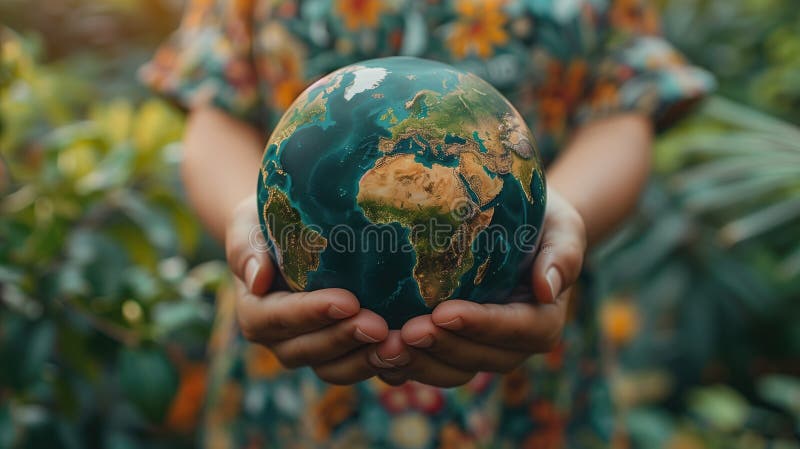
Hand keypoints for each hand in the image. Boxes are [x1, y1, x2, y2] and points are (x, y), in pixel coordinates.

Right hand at [226, 194, 388, 383]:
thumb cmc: (268, 222)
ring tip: (400, 345)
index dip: (311, 314)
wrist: (293, 230)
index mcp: (255, 311)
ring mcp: (312, 349)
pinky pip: (359, 368)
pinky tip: (410, 356)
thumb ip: (247, 248)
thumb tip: (257, 278)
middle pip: (307, 351)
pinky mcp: (341, 353)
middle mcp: (280, 339)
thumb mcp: (249, 225)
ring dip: (367, 361)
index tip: (347, 301)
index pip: (277, 319)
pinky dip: (384, 368)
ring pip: (334, 368)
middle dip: (344, 340)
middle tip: (380, 326)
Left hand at [371, 188, 586, 386]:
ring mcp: (479, 350)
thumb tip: (549, 288)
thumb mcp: (562, 226)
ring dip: (417, 364)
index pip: (516, 330)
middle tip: (405, 332)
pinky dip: (404, 366)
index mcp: (542, 319)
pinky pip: (429, 367)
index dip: (480, 326)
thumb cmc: (541, 218)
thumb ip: (563, 254)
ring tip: (383, 347)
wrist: (517, 222)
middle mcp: (511, 343)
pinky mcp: (451, 347)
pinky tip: (374, 354)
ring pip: (452, 371)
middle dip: (441, 348)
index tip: (444, 311)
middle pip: (480, 359)